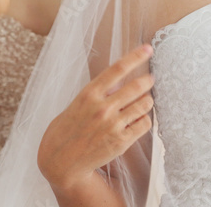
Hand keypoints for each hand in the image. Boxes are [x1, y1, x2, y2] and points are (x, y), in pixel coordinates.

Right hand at [37, 44, 155, 195]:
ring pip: (144, 105)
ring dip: (147, 100)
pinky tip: (139, 120)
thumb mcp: (78, 104)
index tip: (148, 48)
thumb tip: (122, 82)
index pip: (117, 69)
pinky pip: (144, 124)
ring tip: (144, 101)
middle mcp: (102, 108)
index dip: (135, 56)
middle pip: (137, 87)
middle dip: (148, 80)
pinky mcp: (121, 142)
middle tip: (150, 79)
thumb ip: (99, 93)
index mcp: (88, 94)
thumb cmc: (67, 130)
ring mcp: (112, 125)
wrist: (60, 162)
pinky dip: (145, 119)